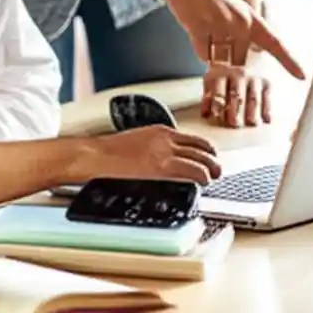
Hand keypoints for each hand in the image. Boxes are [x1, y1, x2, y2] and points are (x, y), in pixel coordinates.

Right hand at [72, 125, 221, 184]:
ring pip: (201, 158)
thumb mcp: (138, 141)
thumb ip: (155, 146)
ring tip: (214, 176)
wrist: (96, 155)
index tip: (209, 156)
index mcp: (160, 131)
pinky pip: (192, 170)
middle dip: (212, 159)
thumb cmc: (109, 152)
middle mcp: (167, 138)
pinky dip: (202, 176)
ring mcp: (165, 152)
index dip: (205, 149)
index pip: (192, 138)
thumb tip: (166, 159)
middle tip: (216, 168)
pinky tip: (203, 182)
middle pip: (201, 147)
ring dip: (211, 168)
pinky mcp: (162, 166)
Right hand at [157, 0, 304, 79]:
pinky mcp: (202, 28)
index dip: (289, 61)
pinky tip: (196, 29)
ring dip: (212, 51)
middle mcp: (240, 21)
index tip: (302, 75)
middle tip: (216, 31)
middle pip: (239, 59)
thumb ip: (246, 32)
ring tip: (205, 28)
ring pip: (220, 59)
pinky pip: (203, 54)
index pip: (275, 42)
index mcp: (251, 17)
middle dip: (228, 54)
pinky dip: (198, 47)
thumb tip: (256, 53)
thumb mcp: (235, 11)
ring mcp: (221, 24)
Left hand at [200, 62, 271, 126]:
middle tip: (234, 124)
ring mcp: (254, 78)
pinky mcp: (266, 84)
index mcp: (222, 74)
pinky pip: (267, 97)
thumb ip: (207, 98)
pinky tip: (267, 119)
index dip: (217, 104)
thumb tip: (205, 115)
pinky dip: (267, 109)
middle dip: (235, 110)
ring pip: (253, 97)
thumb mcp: (212, 82)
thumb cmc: (223, 79)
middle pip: (237, 95)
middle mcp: (239, 75)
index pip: (219, 91)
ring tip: (252, 123)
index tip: (217, 116)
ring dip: (252, 111)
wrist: (243, 60)